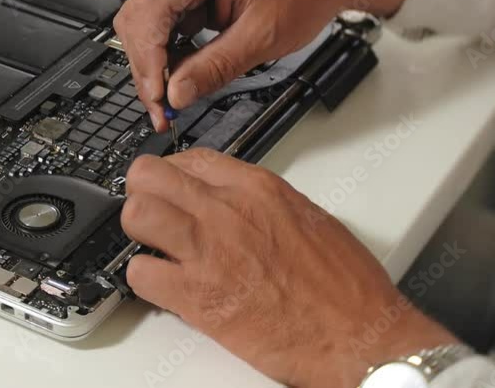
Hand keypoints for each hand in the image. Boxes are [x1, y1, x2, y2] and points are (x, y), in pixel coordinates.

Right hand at [113, 0, 408, 131]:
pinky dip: (169, 55)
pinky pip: (162, 25)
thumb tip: (177, 93)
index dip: (148, 62)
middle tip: (164, 110)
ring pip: (145, 26)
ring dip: (157, 65)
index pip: (150, 13)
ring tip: (178, 95)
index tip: (158, 98)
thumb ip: (215, 67)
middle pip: (139, 21)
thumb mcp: (262, 37)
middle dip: (149, 69)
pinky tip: (186, 73)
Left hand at [121, 150, 455, 387]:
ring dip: (138, 232)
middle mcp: (227, 212)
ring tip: (155, 248)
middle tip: (153, 214)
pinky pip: (140, 275)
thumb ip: (261, 203)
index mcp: (258, 189)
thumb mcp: (307, 217)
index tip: (172, 189)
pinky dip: (145, 280)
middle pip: (149, 176)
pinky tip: (164, 286)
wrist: (359, 336)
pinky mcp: (196, 297)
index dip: (174, 174)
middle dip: (143, 193)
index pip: (190, 158)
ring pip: (136, 216)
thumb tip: (234, 203)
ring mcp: (208, 252)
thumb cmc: (345, 287)